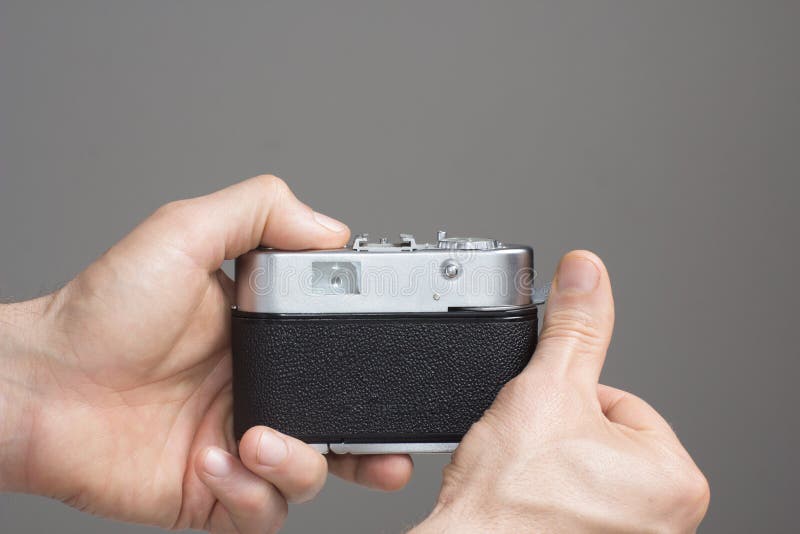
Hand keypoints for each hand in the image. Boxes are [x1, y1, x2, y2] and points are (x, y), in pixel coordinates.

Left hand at [0, 176, 412, 532]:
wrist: (38, 386)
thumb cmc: (100, 313)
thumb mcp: (184, 234)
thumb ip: (259, 212)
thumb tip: (332, 228)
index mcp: (264, 339)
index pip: (338, 356)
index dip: (370, 366)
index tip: (386, 363)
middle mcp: (258, 393)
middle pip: (340, 428)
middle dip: (374, 445)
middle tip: (387, 448)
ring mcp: (236, 445)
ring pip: (309, 477)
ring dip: (298, 466)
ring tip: (256, 441)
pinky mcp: (211, 492)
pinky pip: (260, 512)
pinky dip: (248, 493)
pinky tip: (211, 461)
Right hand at [413, 251, 709, 532]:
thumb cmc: (508, 500)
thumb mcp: (546, 388)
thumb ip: (574, 326)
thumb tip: (587, 272)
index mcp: (674, 480)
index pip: (620, 403)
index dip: (571, 400)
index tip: (544, 419)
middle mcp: (667, 524)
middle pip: (605, 439)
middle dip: (563, 436)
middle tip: (532, 451)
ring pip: (586, 473)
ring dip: (555, 466)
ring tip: (525, 477)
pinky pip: (575, 506)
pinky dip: (550, 498)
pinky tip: (524, 500)